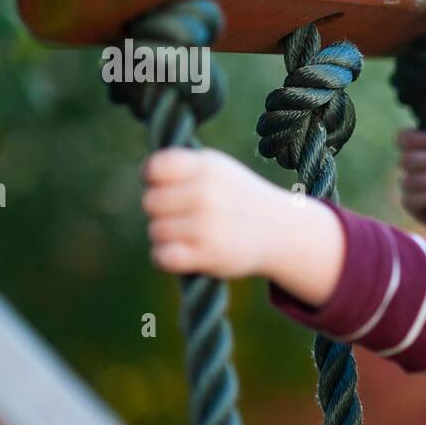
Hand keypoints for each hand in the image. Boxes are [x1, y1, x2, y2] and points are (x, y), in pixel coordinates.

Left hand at [140, 146, 289, 278]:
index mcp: (207, 167)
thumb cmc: (238, 198)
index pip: (155, 168)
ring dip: (167, 236)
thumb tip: (144, 176)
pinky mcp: (208, 255)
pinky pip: (162, 256)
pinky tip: (181, 253)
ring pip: (156, 231)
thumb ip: (180, 167)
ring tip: (189, 234)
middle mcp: (206, 193)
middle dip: (161, 211)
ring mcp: (206, 225)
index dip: (151, 179)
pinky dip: (166, 257)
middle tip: (182, 215)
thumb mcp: (217, 170)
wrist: (280, 230)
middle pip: (150, 202)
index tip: (164, 187)